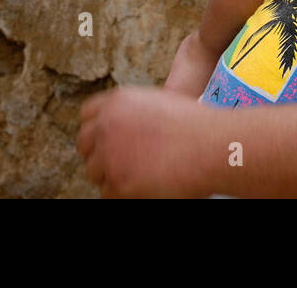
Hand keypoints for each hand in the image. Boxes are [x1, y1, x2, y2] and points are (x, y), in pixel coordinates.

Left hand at [77, 86, 216, 197]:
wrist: (211, 146)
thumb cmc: (196, 127)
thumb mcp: (160, 103)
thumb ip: (134, 113)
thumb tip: (125, 131)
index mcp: (117, 101)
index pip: (87, 116)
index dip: (97, 130)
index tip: (106, 142)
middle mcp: (107, 124)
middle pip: (84, 144)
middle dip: (99, 154)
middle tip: (119, 164)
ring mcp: (110, 153)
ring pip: (95, 172)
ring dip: (112, 176)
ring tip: (140, 176)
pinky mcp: (118, 181)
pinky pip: (108, 193)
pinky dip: (123, 194)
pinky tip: (144, 188)